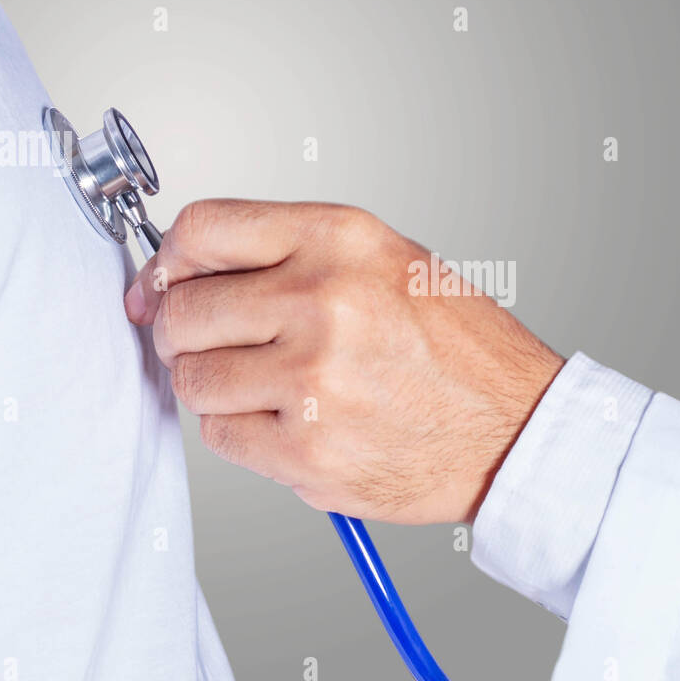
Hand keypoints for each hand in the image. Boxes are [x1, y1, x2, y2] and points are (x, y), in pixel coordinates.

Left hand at [123, 200, 564, 523]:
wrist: (516, 430)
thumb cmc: (460, 351)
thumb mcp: (388, 261)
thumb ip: (291, 257)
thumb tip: (189, 274)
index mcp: (342, 241)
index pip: (204, 229)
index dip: (170, 261)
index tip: (164, 284)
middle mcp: (323, 301)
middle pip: (185, 311)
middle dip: (185, 334)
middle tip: (213, 347)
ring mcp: (312, 380)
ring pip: (195, 380)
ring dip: (216, 387)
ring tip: (269, 389)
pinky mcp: (307, 451)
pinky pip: (222, 436)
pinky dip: (243, 434)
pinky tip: (290, 423)